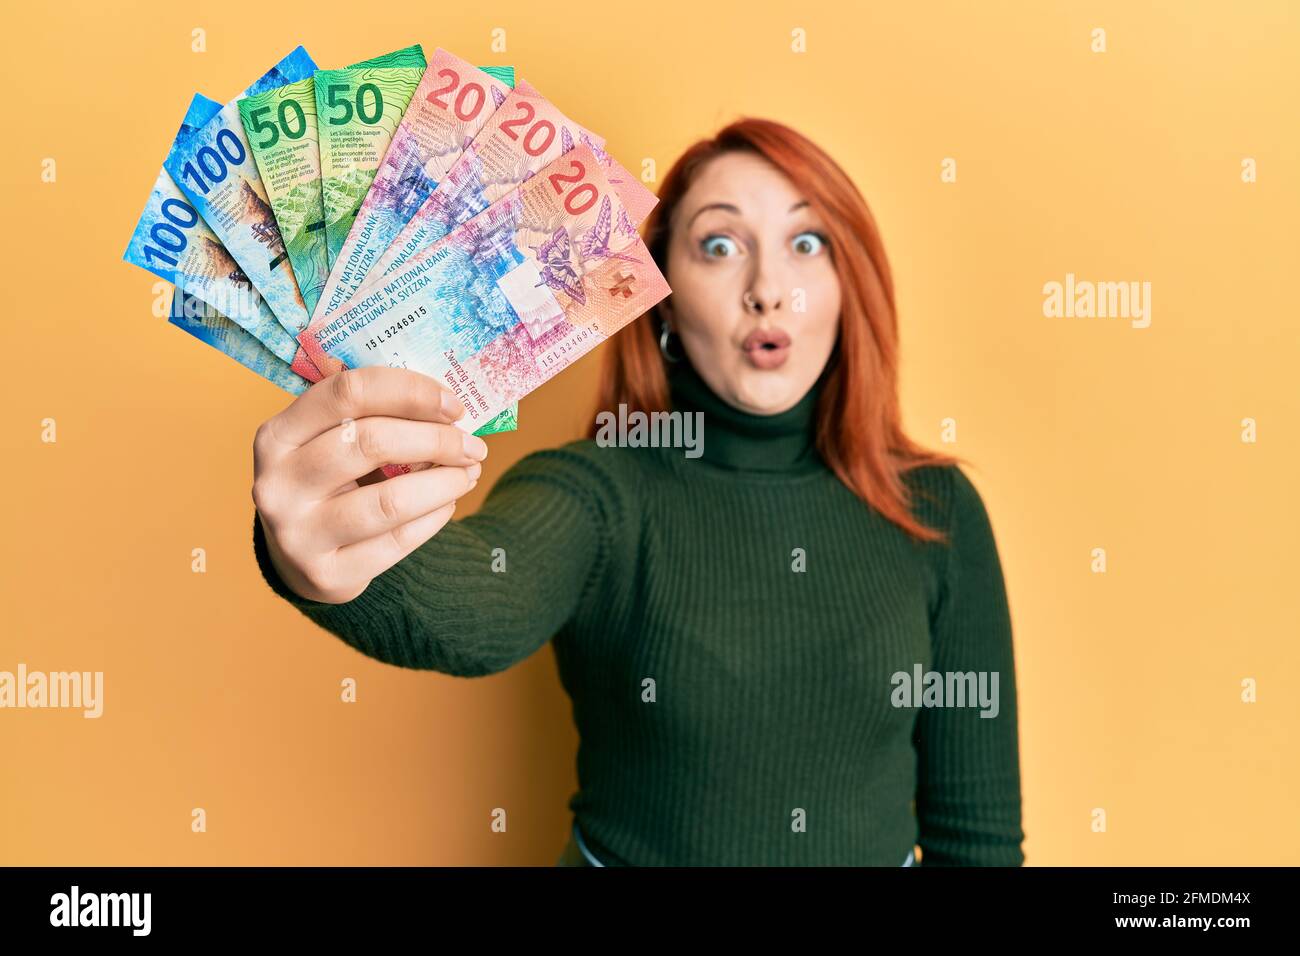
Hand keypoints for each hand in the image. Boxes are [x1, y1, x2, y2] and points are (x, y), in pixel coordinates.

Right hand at [251, 366, 487, 603]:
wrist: (295, 558)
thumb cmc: (325, 482)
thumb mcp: (326, 442)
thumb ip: (370, 417)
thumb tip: (447, 407)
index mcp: (277, 435)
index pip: (348, 393)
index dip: (410, 392)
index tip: (453, 405)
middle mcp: (278, 483)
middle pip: (373, 443)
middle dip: (437, 441)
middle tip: (472, 445)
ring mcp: (297, 534)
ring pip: (391, 500)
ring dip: (445, 483)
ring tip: (469, 474)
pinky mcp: (327, 574)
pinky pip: (398, 541)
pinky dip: (435, 517)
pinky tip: (448, 503)